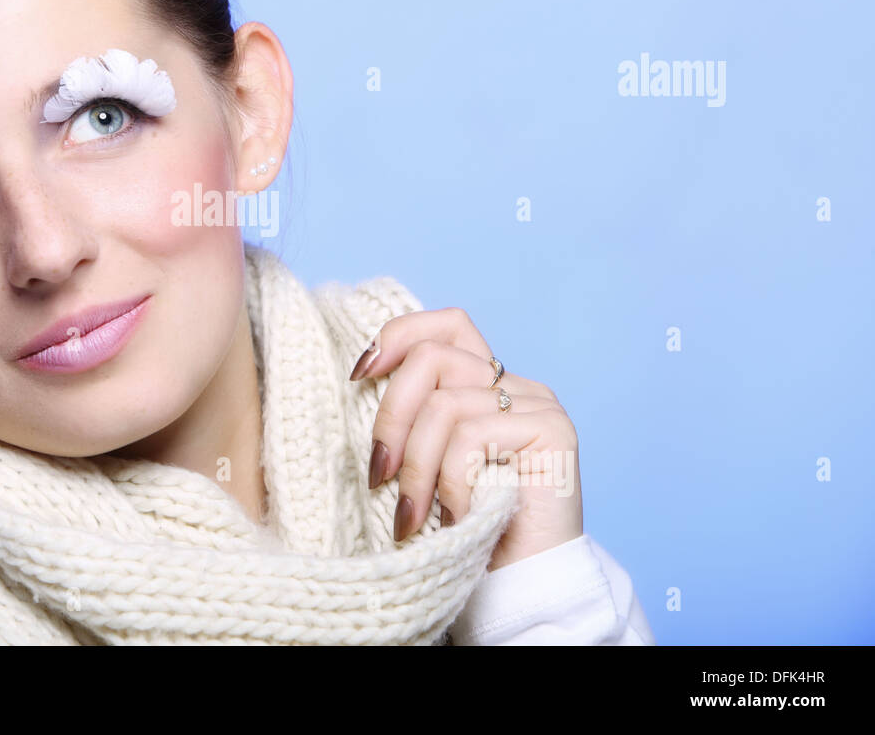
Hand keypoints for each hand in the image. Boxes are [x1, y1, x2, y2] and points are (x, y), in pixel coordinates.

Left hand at [350, 308, 582, 570]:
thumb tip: (360, 376)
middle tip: (379, 475)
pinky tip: (454, 518)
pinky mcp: (553, 431)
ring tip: (411, 517)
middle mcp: (517, 385)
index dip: (399, 336)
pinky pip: (471, 439)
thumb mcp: (424, 462)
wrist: (520, 587)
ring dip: (417, 470)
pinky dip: (451, 484)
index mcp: (486, 383)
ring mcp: (538, 404)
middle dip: (392, 417)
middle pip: (433, 358)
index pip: (447, 324)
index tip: (359, 376)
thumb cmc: (462, 527)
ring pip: (444, 406)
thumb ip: (412, 417)